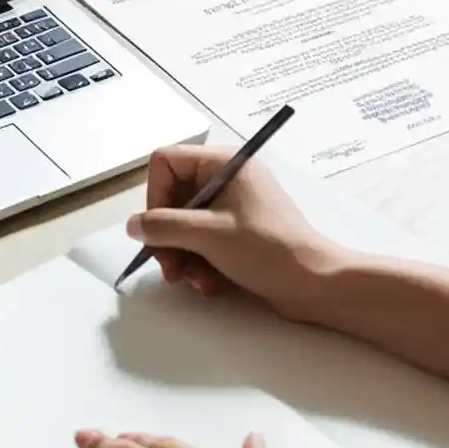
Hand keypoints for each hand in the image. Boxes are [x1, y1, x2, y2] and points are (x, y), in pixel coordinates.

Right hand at [126, 145, 345, 320]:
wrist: (315, 284)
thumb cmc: (267, 249)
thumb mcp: (208, 235)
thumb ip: (163, 227)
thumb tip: (133, 225)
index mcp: (224, 164)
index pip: (166, 162)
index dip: (154, 196)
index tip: (157, 229)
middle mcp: (226, 179)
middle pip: (172, 198)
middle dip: (167, 236)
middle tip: (170, 267)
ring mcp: (232, 206)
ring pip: (184, 224)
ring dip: (182, 255)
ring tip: (193, 280)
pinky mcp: (238, 232)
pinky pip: (202, 241)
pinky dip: (199, 262)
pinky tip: (209, 283)